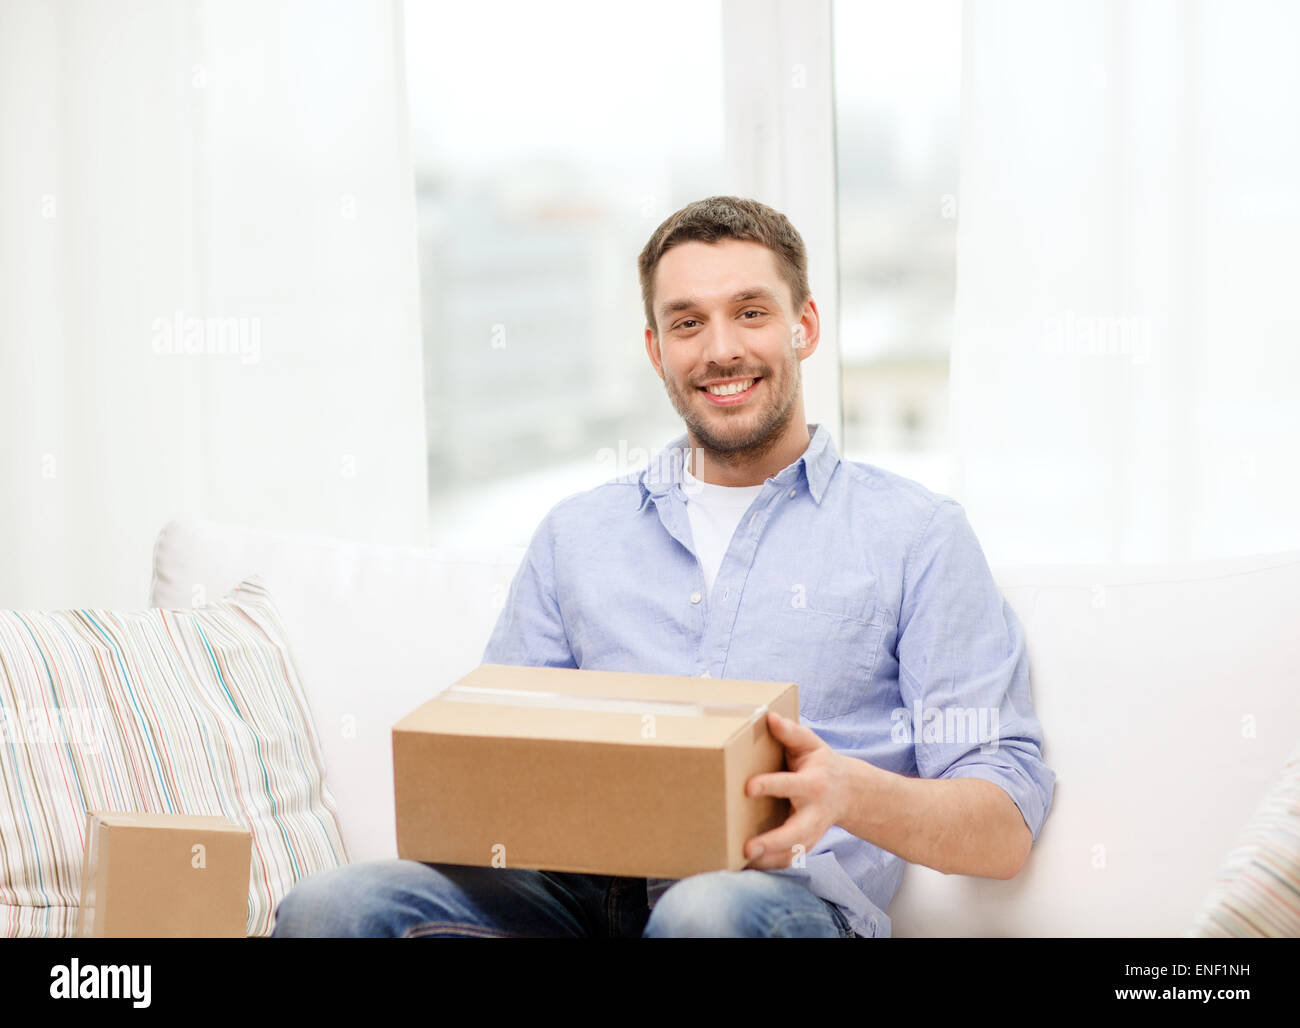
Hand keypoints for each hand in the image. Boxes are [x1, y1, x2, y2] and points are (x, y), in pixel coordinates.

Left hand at [743, 710, 850, 869]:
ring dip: (769, 860)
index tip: (748, 788)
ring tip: (742, 862)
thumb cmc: (821, 763)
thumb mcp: (810, 743)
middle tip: (749, 848)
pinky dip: (770, 865)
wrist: (850, 792)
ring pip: (792, 852)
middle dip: (773, 841)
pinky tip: (747, 866)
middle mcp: (814, 812)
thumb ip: (790, 732)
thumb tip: (768, 716)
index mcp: (813, 783)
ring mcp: (812, 832)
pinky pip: (789, 860)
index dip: (769, 785)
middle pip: (796, 831)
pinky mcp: (807, 844)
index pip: (790, 785)